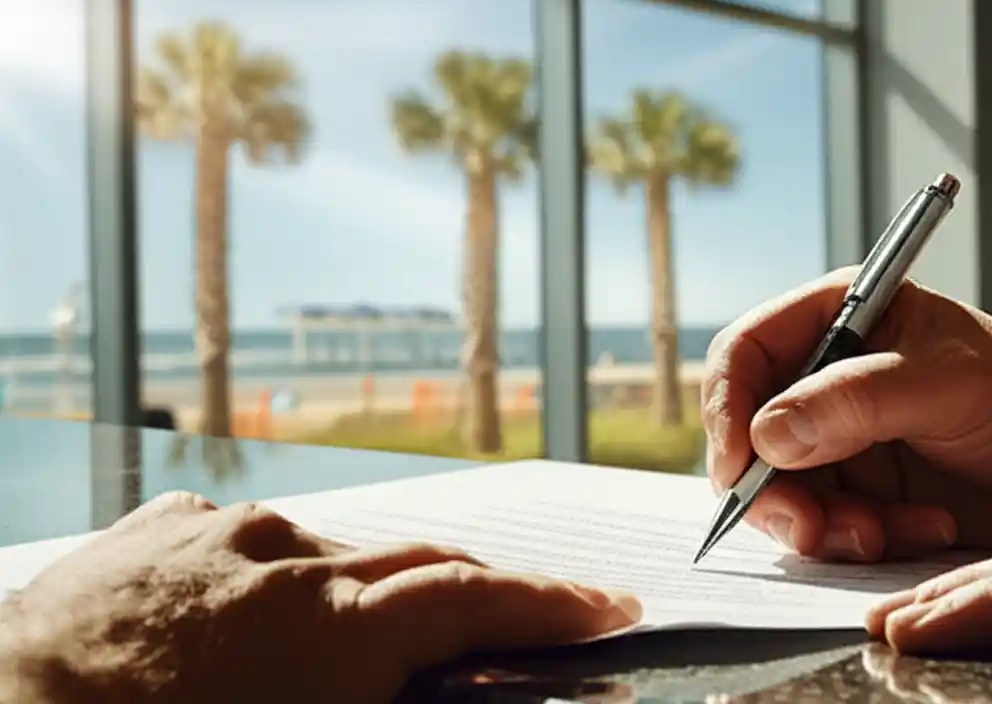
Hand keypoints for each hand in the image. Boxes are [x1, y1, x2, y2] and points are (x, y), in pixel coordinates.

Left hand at [0, 492, 640, 702]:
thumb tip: (449, 682)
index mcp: (328, 630)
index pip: (475, 599)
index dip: (555, 602)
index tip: (611, 606)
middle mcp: (285, 560)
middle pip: (421, 562)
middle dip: (484, 589)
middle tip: (526, 618)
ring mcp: (219, 535)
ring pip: (332, 550)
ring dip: (365, 589)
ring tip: (357, 636)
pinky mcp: (159, 531)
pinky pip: (244, 540)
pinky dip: (270, 573)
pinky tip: (251, 611)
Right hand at [702, 268, 991, 560]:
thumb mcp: (946, 384)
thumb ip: (853, 402)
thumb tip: (765, 435)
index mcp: (842, 319)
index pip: (746, 354)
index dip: (728, 409)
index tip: (738, 467)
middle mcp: (832, 377)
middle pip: (750, 434)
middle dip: (775, 489)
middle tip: (810, 528)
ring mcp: (845, 439)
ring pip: (783, 491)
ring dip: (824, 523)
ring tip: (886, 531)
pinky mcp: (867, 494)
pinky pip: (826, 527)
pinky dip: (861, 539)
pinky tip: (923, 528)